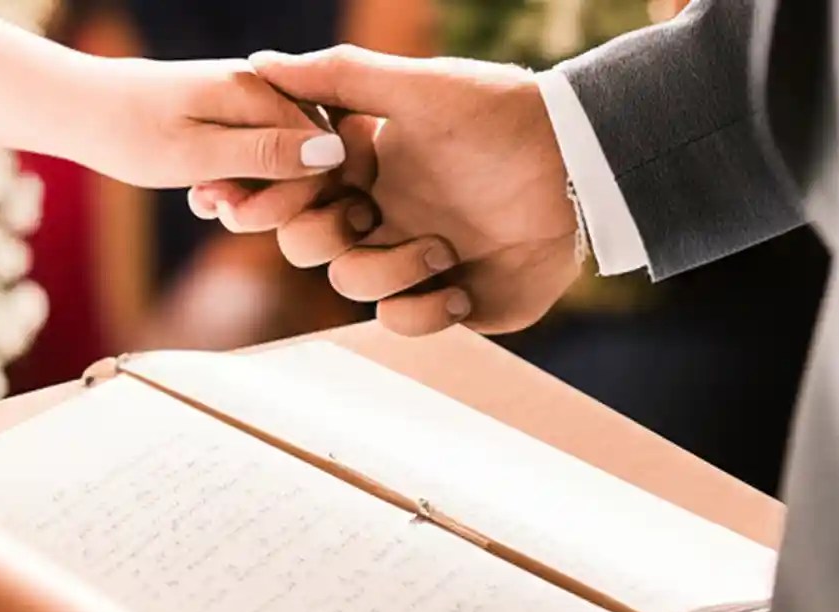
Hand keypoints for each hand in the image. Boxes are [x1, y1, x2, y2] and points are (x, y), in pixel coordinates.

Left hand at [52, 58, 343, 210]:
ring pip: (284, 166)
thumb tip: (335, 154)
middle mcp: (266, 90)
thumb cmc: (129, 131)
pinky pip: (260, 160)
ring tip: (206, 202)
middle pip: (308, 161)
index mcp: (262, 92)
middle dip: (272, 201)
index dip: (293, 199)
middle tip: (222, 216)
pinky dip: (237, 186)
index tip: (240, 220)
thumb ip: (267, 156)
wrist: (75, 108)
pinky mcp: (236, 118)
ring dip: (251, 197)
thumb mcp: (199, 155)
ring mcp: (252, 103)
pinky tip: (203, 196)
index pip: (321, 154)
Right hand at [204, 46, 581, 335]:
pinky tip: (461, 289)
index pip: (293, 194)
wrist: (580, 165)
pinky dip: (421, 311)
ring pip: (352, 286)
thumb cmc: (500, 116)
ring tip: (445, 248)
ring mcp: (414, 260)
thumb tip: (258, 62)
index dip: (285, 198)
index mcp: (364, 169)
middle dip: (327, 237)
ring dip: (388, 271)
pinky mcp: (451, 299)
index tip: (311, 186)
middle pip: (307, 246)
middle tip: (369, 213)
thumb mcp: (417, 88)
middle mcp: (382, 215)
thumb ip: (338, 77)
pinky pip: (404, 322)